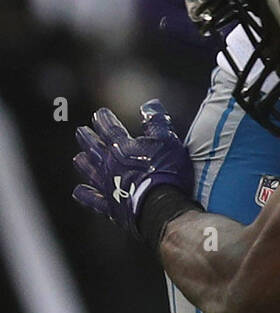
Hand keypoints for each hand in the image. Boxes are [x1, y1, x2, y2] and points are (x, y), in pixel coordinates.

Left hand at [72, 100, 192, 235]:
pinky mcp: (111, 207)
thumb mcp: (168, 140)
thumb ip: (157, 121)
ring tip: (77, 158)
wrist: (161, 206)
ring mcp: (109, 187)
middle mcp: (111, 166)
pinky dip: (85, 195)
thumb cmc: (166, 171)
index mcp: (123, 148)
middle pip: (95, 149)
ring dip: (84, 164)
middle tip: (80, 131)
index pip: (110, 129)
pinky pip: (94, 200)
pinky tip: (78, 192)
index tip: (99, 113)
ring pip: (91, 172)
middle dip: (88, 138)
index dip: (104, 120)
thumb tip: (149, 105)